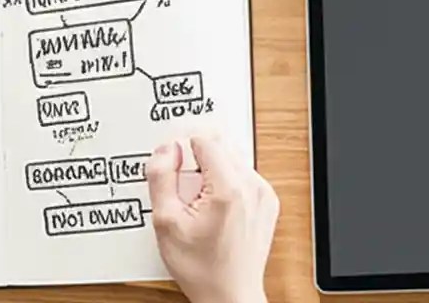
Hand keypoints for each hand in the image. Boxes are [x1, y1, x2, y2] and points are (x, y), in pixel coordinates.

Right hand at [146, 135, 278, 302]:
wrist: (230, 295)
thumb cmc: (202, 268)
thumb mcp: (166, 222)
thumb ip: (161, 177)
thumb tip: (166, 150)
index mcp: (229, 190)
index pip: (205, 140)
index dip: (183, 150)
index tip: (174, 167)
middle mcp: (253, 188)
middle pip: (220, 146)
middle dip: (197, 161)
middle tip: (185, 191)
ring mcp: (263, 195)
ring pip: (231, 159)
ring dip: (212, 172)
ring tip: (198, 203)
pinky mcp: (267, 202)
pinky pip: (243, 176)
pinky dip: (225, 183)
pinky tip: (213, 209)